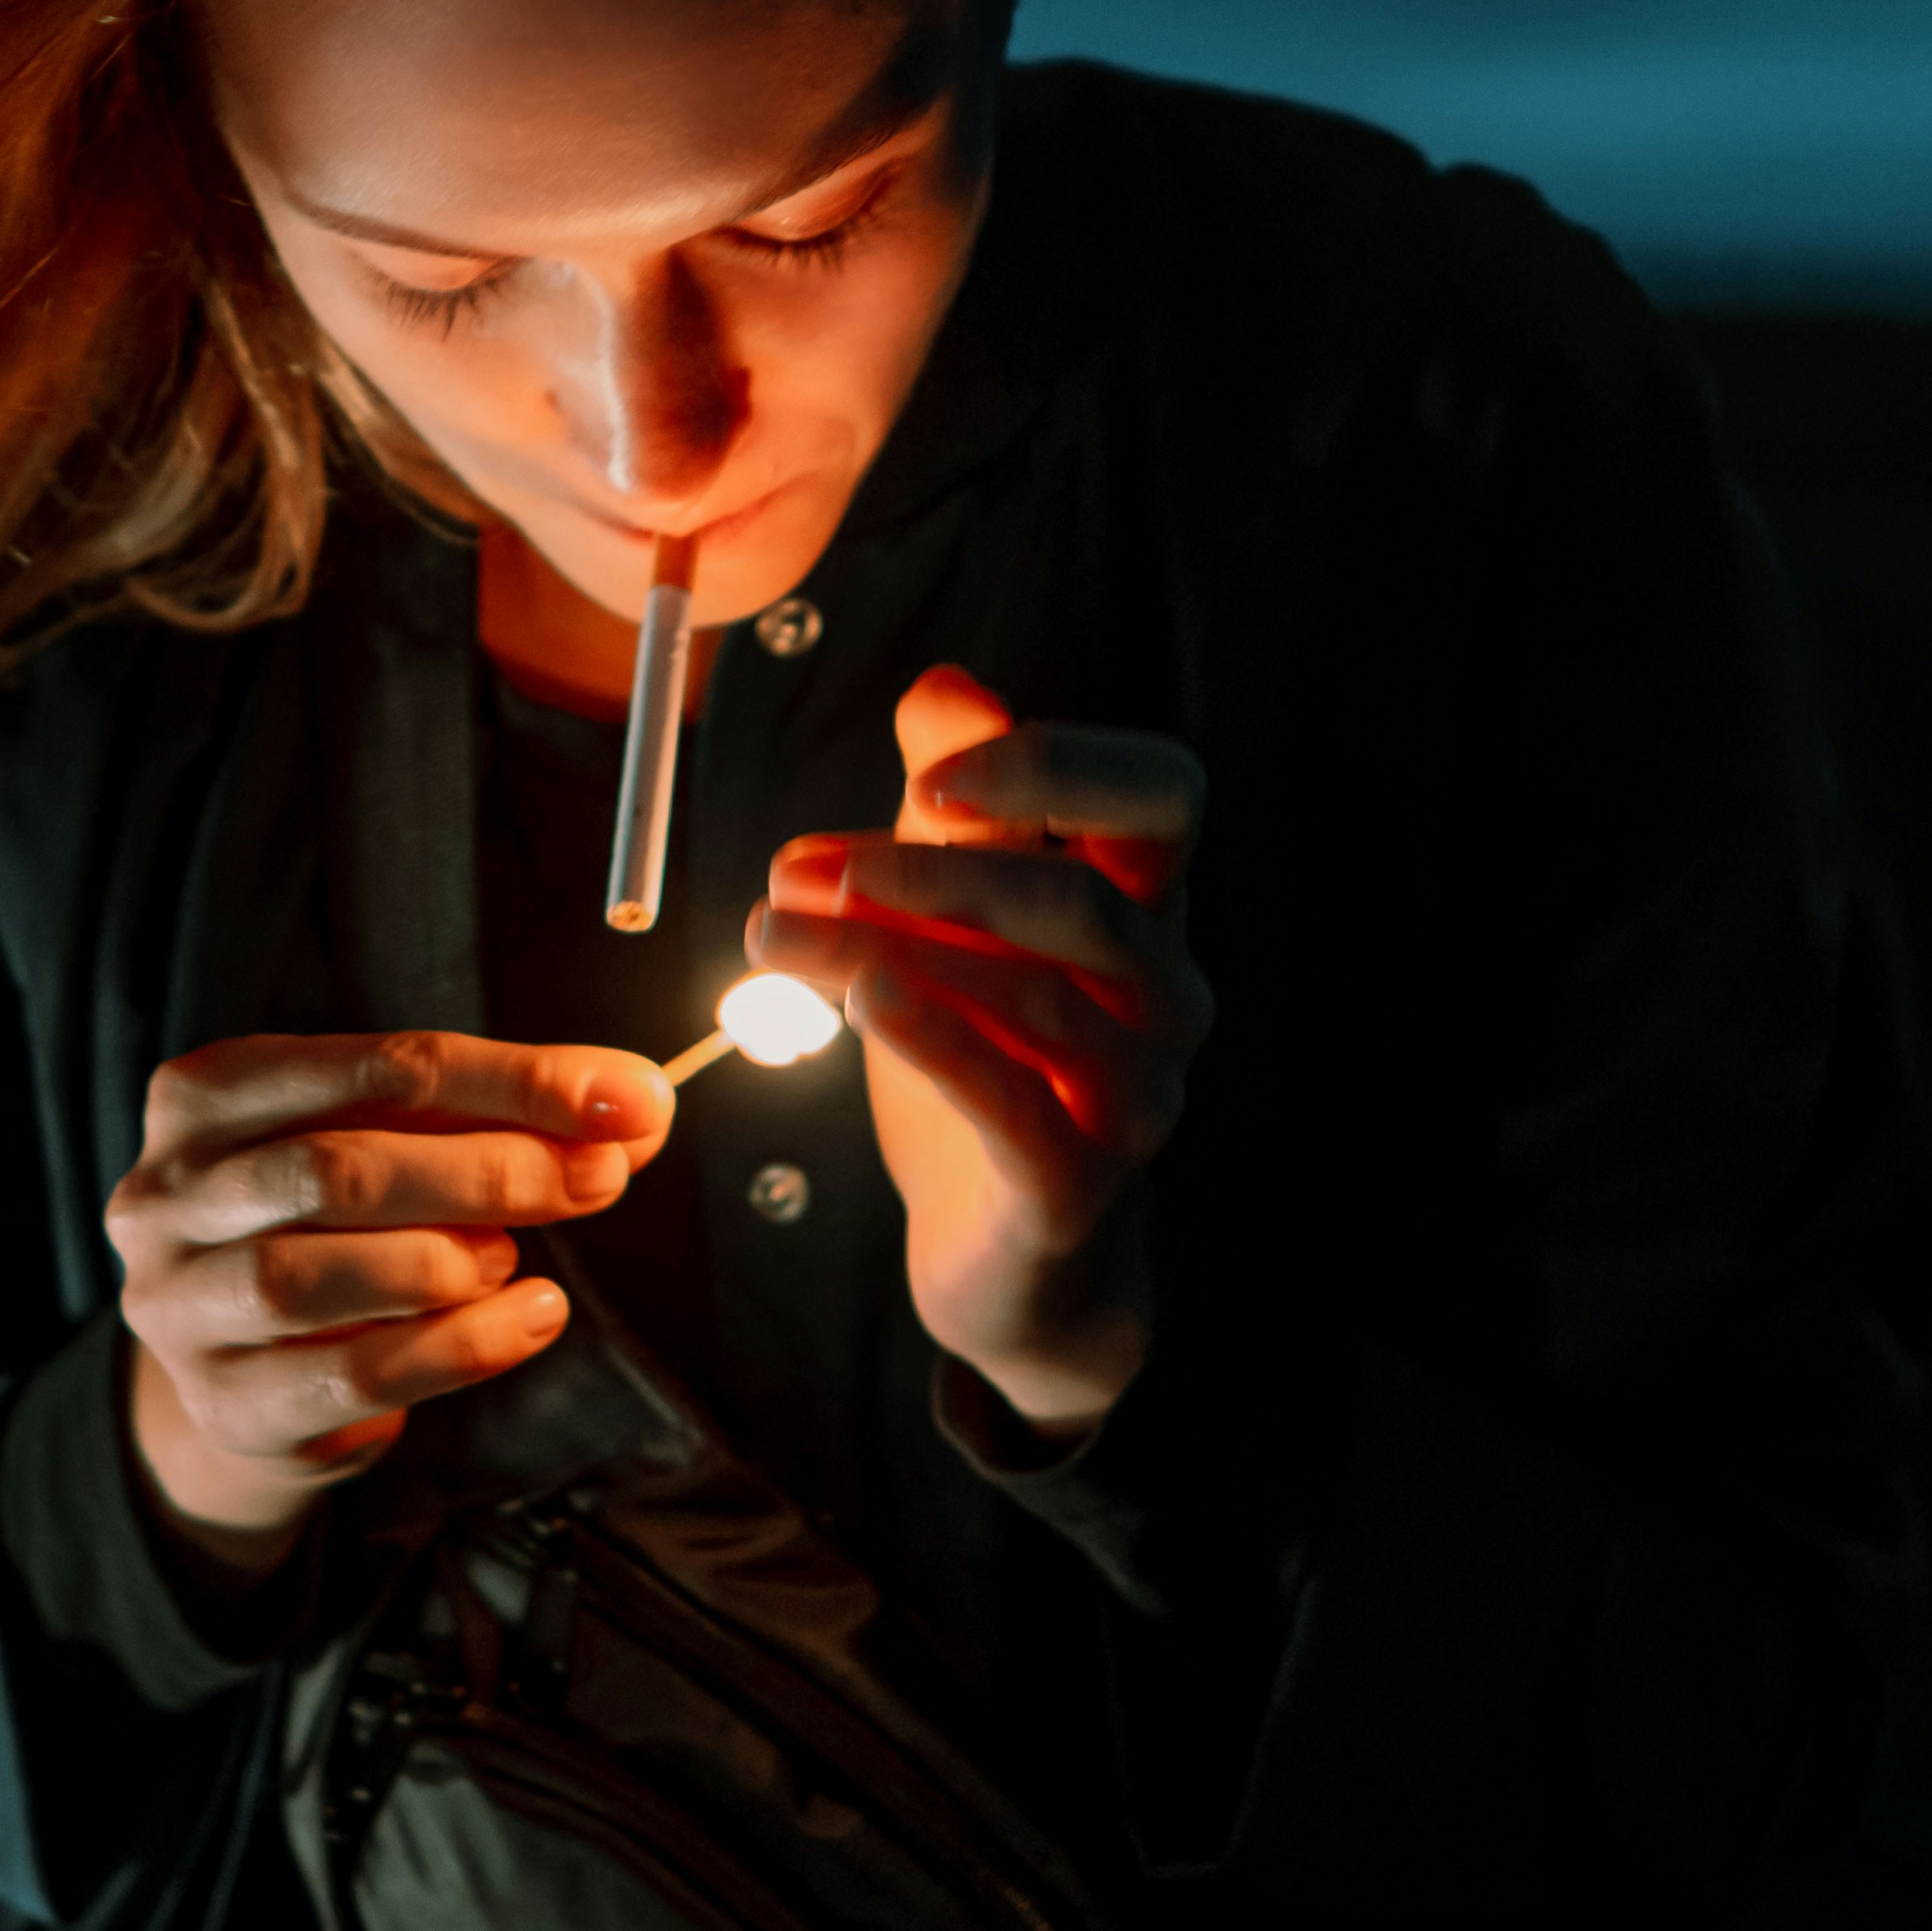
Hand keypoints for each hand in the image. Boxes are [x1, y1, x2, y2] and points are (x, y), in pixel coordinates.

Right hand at [107, 1032, 668, 1577]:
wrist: (249, 1366)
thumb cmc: (333, 1223)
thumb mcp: (397, 1143)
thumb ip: (503, 1117)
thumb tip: (635, 1109)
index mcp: (205, 1094)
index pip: (377, 1066)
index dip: (515, 1079)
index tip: (625, 1097)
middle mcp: (168, 1195)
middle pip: (341, 1167)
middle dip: (492, 1170)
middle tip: (599, 1178)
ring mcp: (181, 1306)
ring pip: (322, 1275)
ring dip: (454, 1259)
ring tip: (517, 1254)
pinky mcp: (227, 1403)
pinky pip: (355, 1375)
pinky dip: (464, 1345)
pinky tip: (530, 1316)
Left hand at [749, 665, 1209, 1435]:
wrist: (995, 1245)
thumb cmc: (981, 1049)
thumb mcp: (952, 915)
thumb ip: (953, 803)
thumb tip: (947, 685)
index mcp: (1145, 908)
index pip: (1164, 796)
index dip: (1057, 767)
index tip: (927, 778)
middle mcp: (1164, 995)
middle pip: (1083, 899)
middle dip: (935, 870)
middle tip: (801, 867)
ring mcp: (1133, 1096)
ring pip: (1027, 998)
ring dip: (879, 949)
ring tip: (767, 930)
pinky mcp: (1073, 1188)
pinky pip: (1016, 1107)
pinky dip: (937, 1042)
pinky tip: (862, 998)